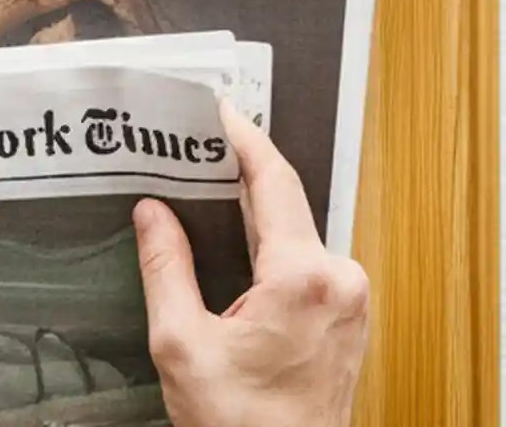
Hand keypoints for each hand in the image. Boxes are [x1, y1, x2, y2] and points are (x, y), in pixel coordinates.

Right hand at [133, 102, 369, 426]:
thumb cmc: (240, 426)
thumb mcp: (181, 343)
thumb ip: (165, 268)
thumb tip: (153, 215)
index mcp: (302, 279)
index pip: (274, 181)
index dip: (244, 138)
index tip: (222, 111)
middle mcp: (340, 281)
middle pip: (286, 204)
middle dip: (242, 174)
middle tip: (199, 148)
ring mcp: (351, 300)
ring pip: (298, 233)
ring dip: (257, 213)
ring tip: (210, 192)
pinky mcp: (349, 317)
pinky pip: (309, 260)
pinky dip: (274, 244)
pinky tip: (241, 242)